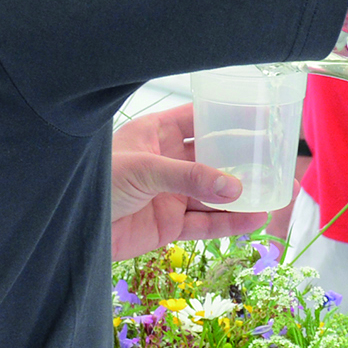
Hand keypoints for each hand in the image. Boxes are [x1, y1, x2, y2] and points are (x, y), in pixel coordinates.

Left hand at [107, 104, 266, 257]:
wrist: (69, 229)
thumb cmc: (94, 183)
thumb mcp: (144, 170)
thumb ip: (190, 176)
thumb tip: (236, 186)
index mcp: (154, 135)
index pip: (197, 119)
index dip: (226, 118)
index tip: (258, 118)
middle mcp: (165, 162)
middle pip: (213, 158)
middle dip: (243, 159)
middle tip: (276, 158)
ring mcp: (169, 195)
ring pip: (215, 193)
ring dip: (244, 194)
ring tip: (277, 190)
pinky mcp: (168, 226)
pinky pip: (206, 223)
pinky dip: (231, 222)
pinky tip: (255, 218)